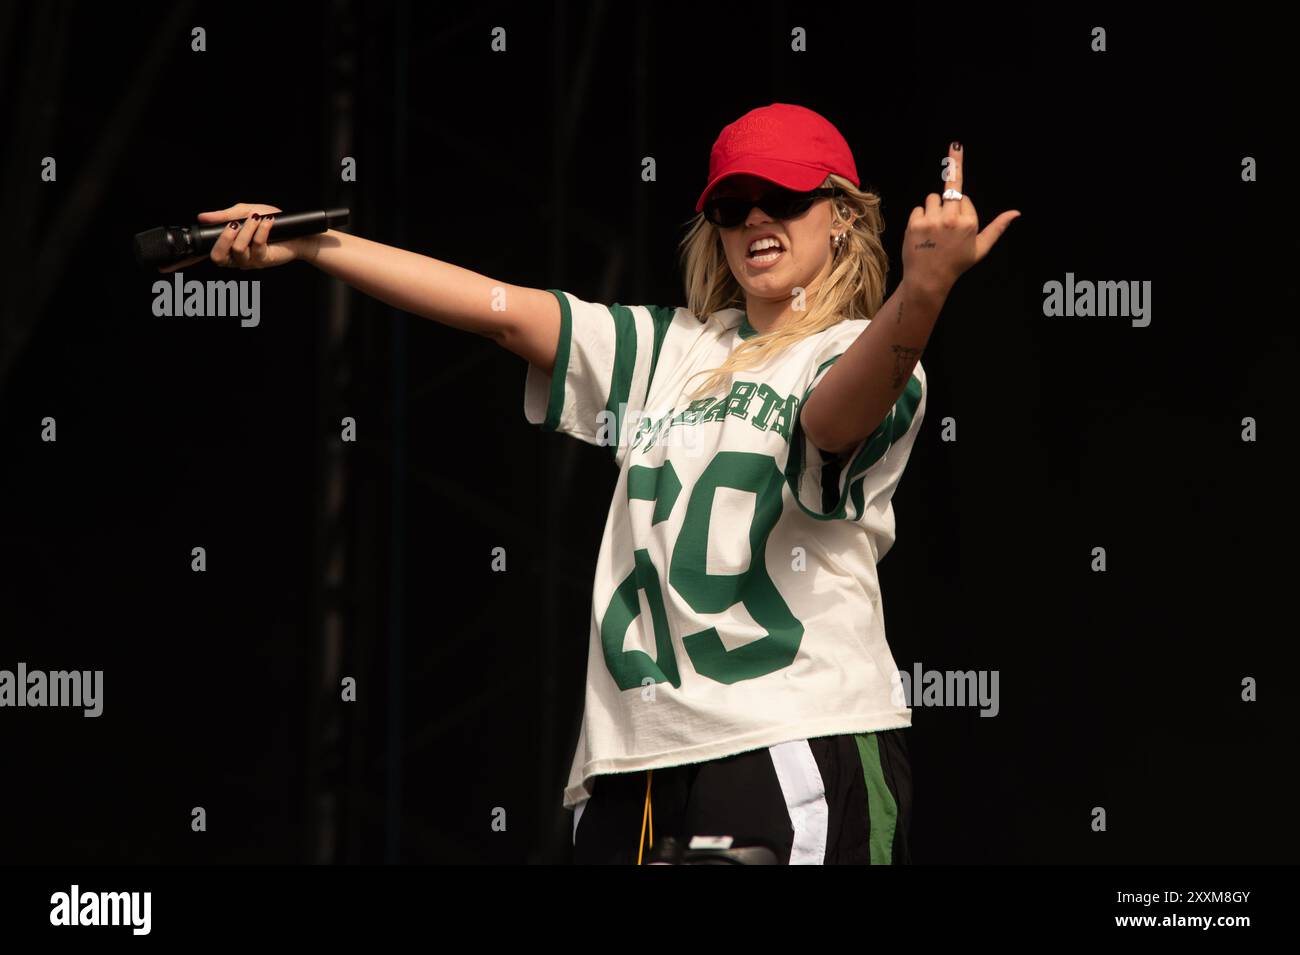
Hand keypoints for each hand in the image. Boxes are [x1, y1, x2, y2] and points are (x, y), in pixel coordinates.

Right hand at [156, 202, 311, 272]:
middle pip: (217, 258)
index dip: (181, 263)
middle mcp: (234, 258)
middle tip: (235, 225)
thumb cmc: (272, 223)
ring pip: (237, 250)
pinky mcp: (264, 261)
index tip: (164, 268)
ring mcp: (248, 262)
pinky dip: (260, 231)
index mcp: (225, 247)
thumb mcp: (245, 211)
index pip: (199, 256)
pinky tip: (266, 222)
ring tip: (257, 218)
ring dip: (247, 230)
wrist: (299, 232)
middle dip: (224, 239)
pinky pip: (256, 248)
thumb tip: (202, 217)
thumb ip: (224, 216)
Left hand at [901, 142, 1020, 295]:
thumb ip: (997, 228)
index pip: (965, 198)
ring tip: (934, 229)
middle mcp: (951, 219)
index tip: (956, 225)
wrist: (928, 279)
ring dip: (933, 208)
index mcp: (969, 223)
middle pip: (950, 191)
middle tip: (943, 215)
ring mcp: (932, 221)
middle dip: (948, 199)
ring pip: (932, 197)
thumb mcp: (981, 248)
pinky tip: (923, 234)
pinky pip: (918, 209)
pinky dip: (919, 218)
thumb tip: (1016, 213)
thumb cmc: (956, 264)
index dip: (961, 209)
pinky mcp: (915, 224)